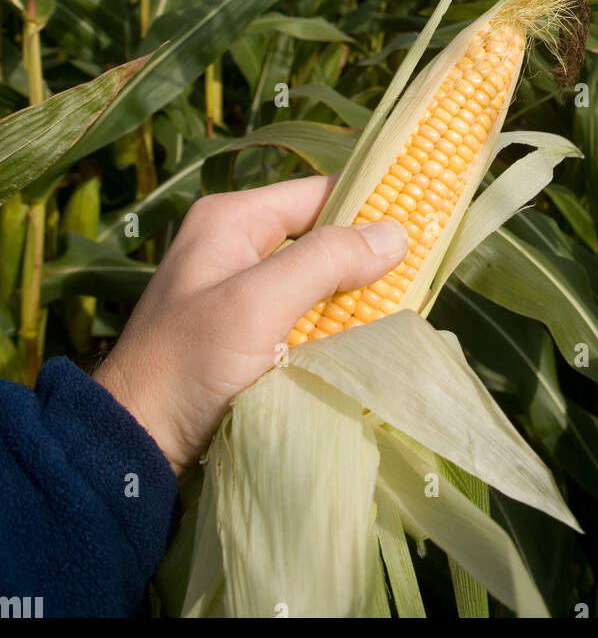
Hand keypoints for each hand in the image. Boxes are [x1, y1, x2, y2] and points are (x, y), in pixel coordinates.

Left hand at [93, 176, 407, 476]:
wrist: (133, 444)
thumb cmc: (190, 364)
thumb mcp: (259, 302)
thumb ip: (326, 261)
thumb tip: (398, 233)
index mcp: (231, 220)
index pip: (319, 193)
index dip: (370, 205)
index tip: (425, 223)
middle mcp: (236, 247)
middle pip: (322, 238)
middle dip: (367, 259)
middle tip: (420, 276)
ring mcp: (240, 293)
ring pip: (318, 282)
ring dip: (354, 299)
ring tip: (402, 310)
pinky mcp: (246, 336)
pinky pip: (305, 318)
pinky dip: (334, 328)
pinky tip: (366, 342)